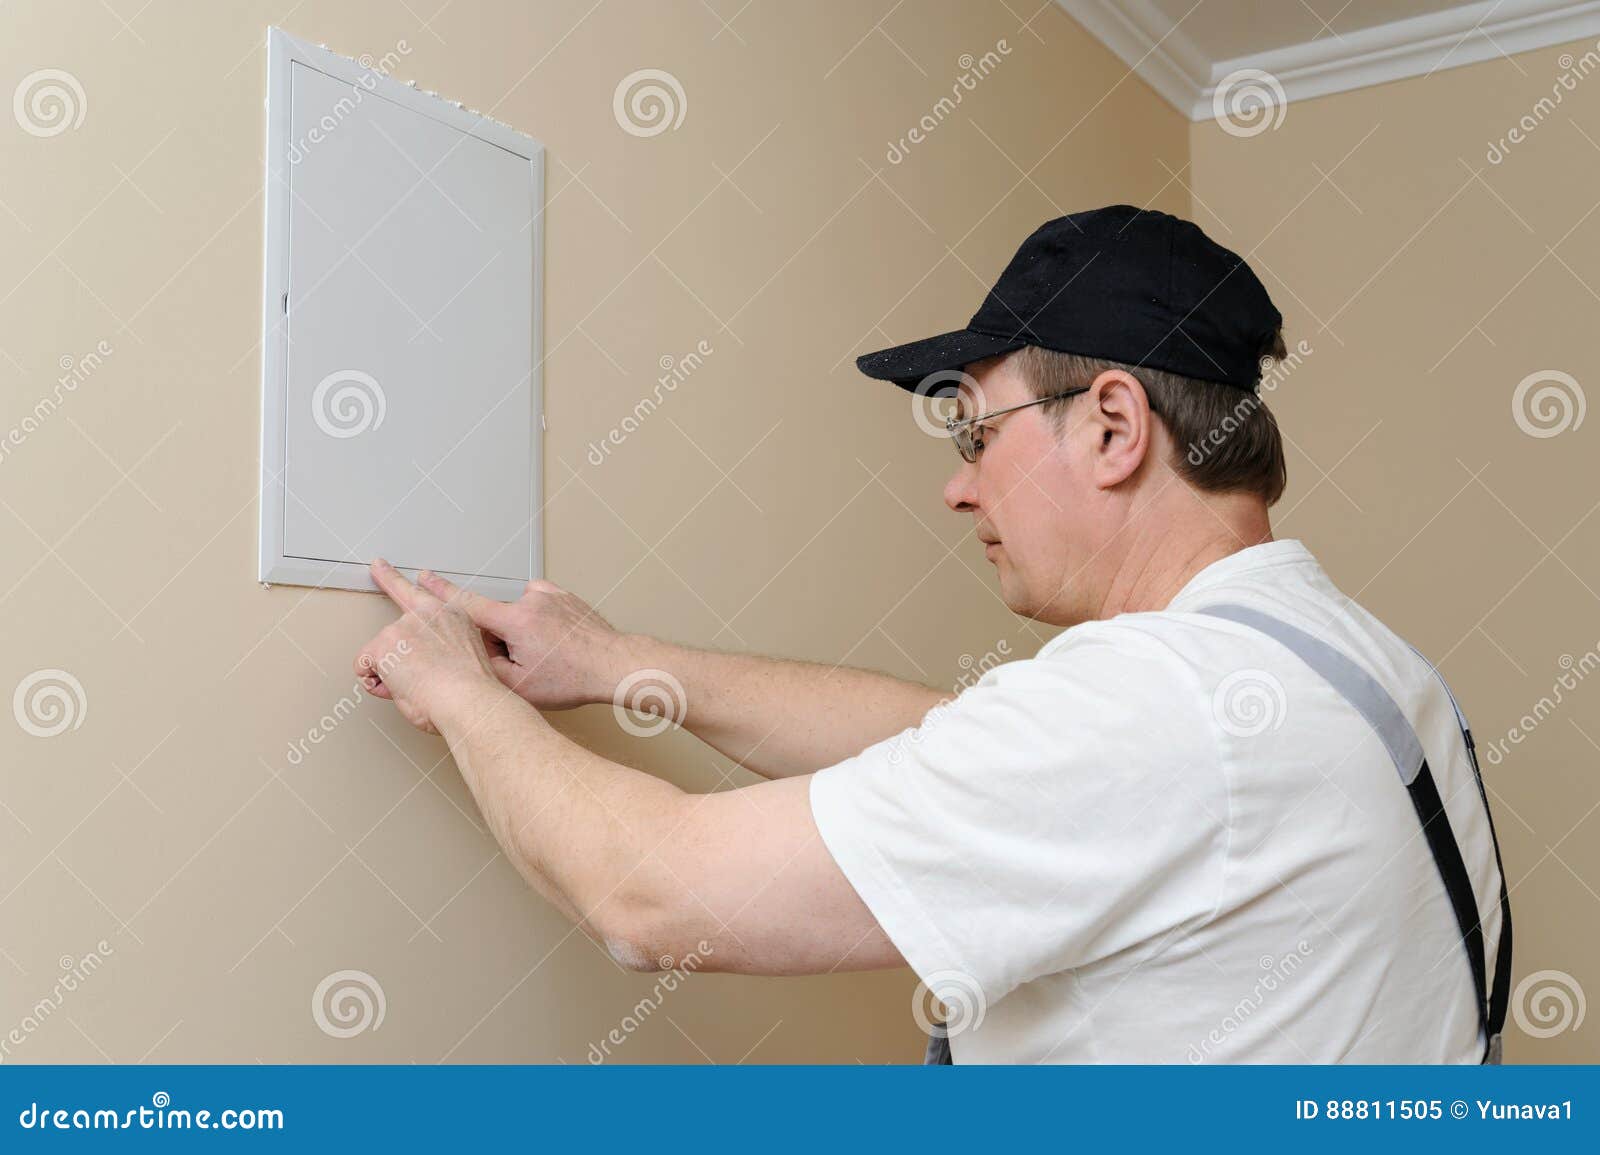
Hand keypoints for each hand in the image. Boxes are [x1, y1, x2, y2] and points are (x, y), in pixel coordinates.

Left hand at [354, 559, 503, 733]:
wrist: (468, 698)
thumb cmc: (472, 688)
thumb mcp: (464, 658)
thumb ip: (439, 650)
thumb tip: (420, 667)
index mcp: (451, 616)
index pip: (418, 591)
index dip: (393, 577)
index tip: (379, 565)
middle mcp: (426, 614)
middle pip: (394, 631)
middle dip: (395, 652)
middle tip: (414, 674)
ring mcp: (402, 626)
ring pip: (382, 655)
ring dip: (393, 673)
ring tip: (420, 686)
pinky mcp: (384, 643)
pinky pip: (364, 668)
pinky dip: (376, 683)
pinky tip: (400, 687)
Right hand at [414, 571, 625, 709]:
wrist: (614, 665)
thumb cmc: (574, 678)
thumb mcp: (519, 686)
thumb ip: (485, 667)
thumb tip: (469, 654)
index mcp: (515, 621)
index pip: (466, 603)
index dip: (440, 592)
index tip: (423, 577)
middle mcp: (531, 601)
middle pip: (497, 618)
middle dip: (500, 640)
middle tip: (524, 662)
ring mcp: (550, 595)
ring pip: (519, 616)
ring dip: (523, 634)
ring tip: (546, 657)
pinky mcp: (564, 596)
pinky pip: (540, 609)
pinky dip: (540, 624)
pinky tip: (553, 643)